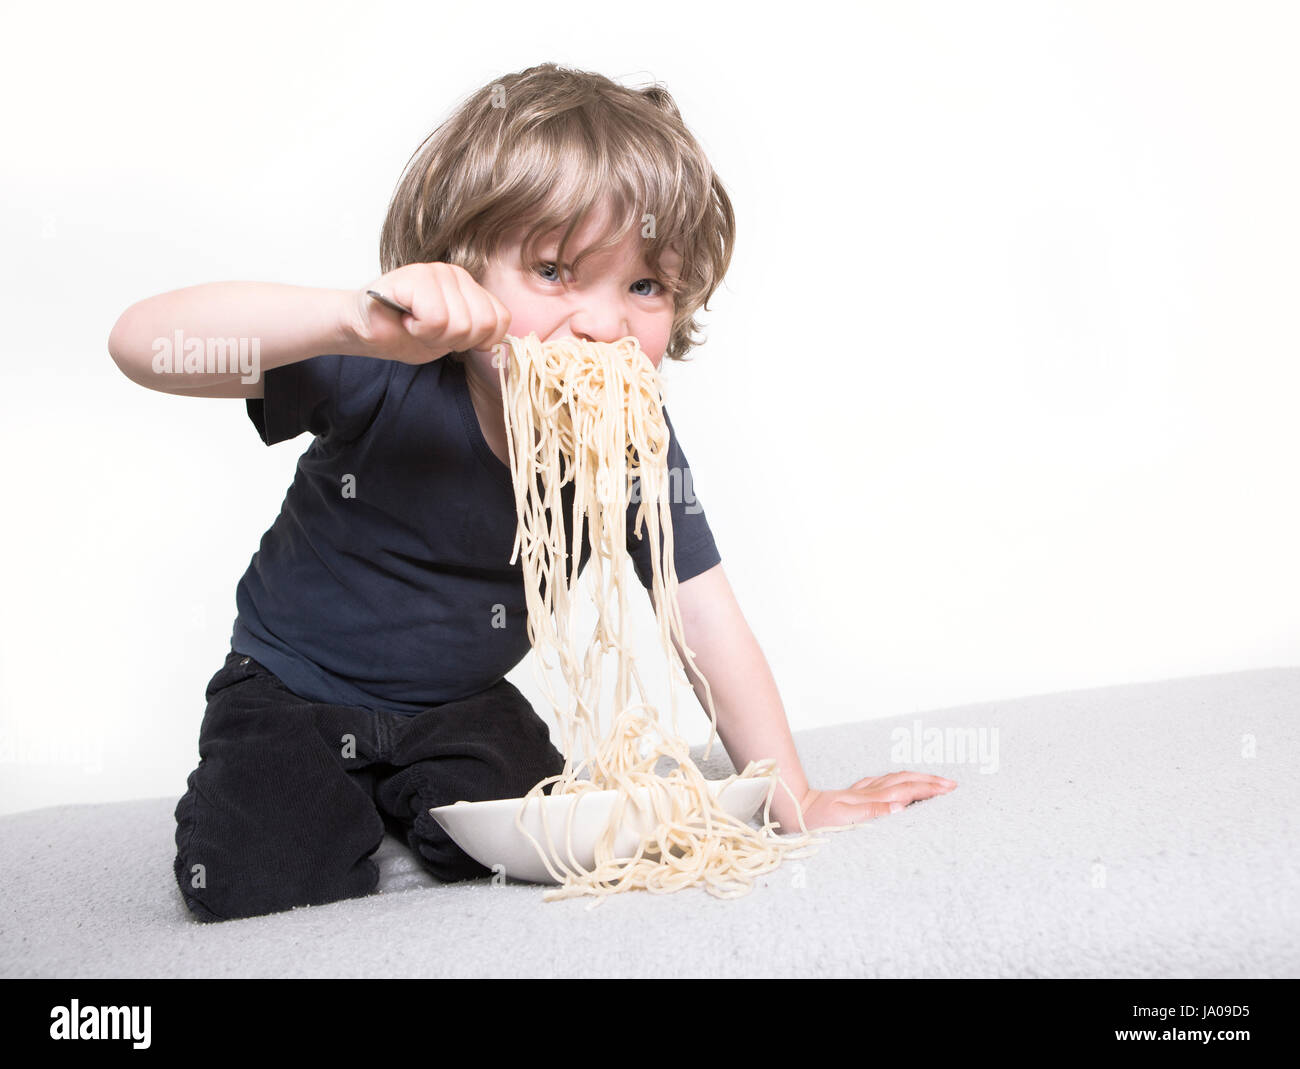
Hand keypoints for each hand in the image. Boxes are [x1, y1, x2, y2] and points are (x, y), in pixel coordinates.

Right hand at [340, 262, 510, 364]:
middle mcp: (455, 274)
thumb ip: (479, 332)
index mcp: (470, 286)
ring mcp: (435, 272)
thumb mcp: (453, 337)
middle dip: (454, 340)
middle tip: (429, 332)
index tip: (450, 338)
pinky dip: (419, 330)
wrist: (364, 329)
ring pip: (460, 324)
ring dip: (433, 336)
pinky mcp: (413, 277)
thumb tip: (506, 344)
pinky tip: (406, 320)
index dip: (477, 341)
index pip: (500, 320)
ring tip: (415, 325)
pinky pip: (436, 319)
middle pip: (482, 324)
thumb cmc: (405, 332)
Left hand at [789, 772, 955, 831]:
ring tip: (933, 781)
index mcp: (869, 799)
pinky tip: (898, 782)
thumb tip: (900, 807)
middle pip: (904, 781)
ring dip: (916, 778)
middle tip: (951, 784)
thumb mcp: (843, 821)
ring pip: (894, 779)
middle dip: (929, 781)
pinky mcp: (852, 794)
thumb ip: (872, 812)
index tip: (949, 789)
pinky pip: (881, 783)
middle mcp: (867, 792)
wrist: (792, 809)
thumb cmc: (816, 821)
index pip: (906, 791)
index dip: (928, 789)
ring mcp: (860, 791)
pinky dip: (897, 781)